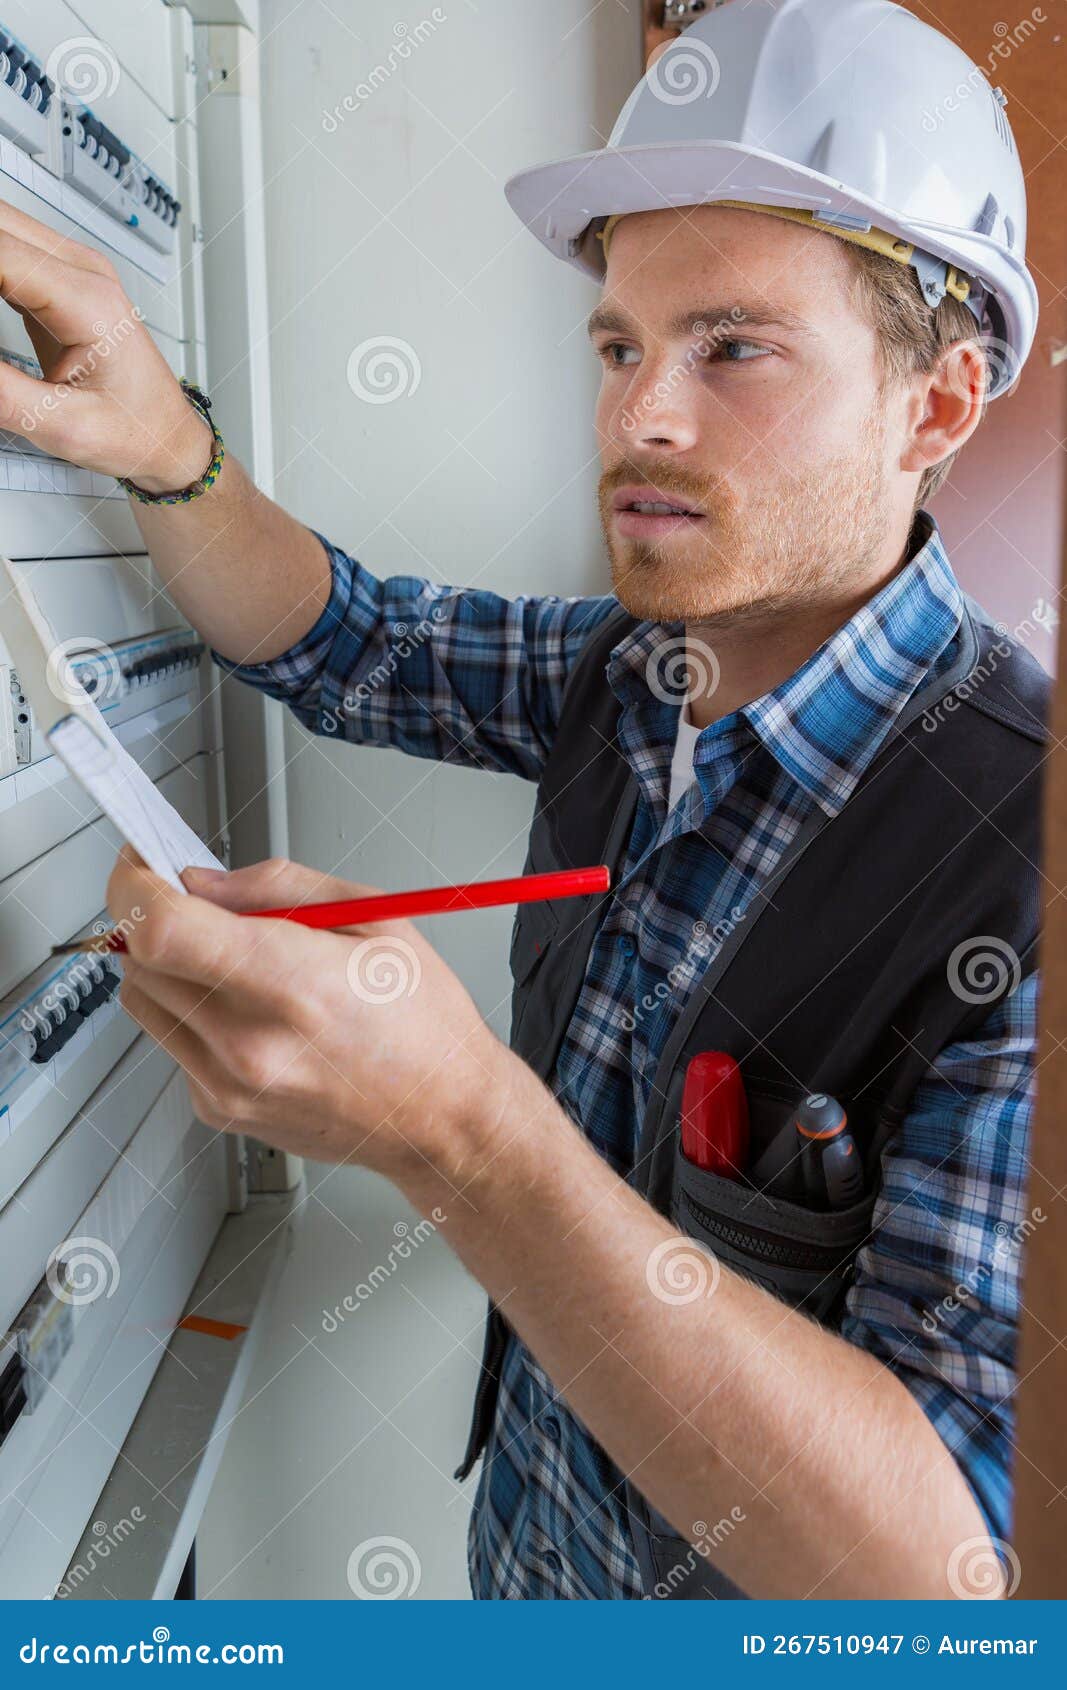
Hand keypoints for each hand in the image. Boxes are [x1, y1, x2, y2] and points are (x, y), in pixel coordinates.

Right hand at [0, 198, 210, 488]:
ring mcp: (74, 272)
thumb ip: (1, 394)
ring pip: (3, 231)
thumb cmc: (135, 430)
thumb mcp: (62, 426)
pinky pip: (8, 254)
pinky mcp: (59, 282)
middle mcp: (84, 273)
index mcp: (90, 303)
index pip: (1, 254)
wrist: (165, 435)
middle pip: (0, 225)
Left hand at [107, 849, 508, 1178]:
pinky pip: (172, 1042)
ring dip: (169, 966)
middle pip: (140, 960)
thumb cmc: (424, 1025)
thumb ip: (277, 886)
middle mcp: (249, 1043)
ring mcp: (228, 1084)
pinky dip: (194, 1014)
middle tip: (197, 904)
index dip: (134, 885)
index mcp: (291, 983)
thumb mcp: (374, 918)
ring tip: (234, 961)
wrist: (443, 1116)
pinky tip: (251, 1012)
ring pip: (144, 1001)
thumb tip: (204, 882)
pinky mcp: (219, 1109)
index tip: (141, 866)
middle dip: (156, 917)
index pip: (162, 928)